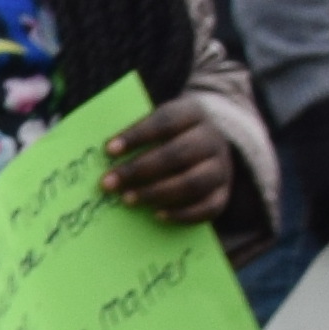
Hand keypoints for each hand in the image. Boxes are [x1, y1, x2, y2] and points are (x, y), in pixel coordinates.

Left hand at [102, 102, 234, 222]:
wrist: (207, 147)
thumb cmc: (169, 136)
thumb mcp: (157, 125)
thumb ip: (136, 137)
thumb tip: (104, 158)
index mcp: (193, 114)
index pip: (166, 122)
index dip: (137, 136)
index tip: (109, 150)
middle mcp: (212, 139)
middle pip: (178, 155)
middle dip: (139, 170)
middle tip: (108, 183)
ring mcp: (222, 168)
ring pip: (193, 183)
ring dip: (156, 193)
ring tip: (127, 199)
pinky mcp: (224, 194)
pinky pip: (208, 208)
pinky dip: (181, 214)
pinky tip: (156, 215)